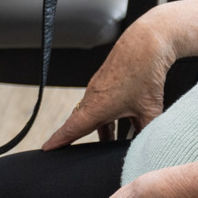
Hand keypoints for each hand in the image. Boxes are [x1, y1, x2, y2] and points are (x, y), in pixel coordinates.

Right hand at [44, 15, 175, 148]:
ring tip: (111, 142)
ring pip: (93, 115)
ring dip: (100, 129)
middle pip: (80, 124)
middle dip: (76, 138)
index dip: (58, 141)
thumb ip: (149, 130)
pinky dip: (108, 117)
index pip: (71, 129)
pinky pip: (101, 104)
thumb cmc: (143, 75)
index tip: (46, 149)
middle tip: (71, 151)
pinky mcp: (106, 83)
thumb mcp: (151, 109)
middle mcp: (92, 99)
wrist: (144, 46)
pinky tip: (126, 121)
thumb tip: (150, 144)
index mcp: (96, 108)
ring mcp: (98, 90)